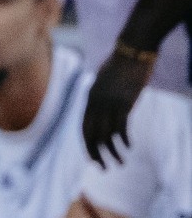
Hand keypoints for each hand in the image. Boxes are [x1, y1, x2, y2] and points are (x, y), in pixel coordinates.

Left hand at [83, 48, 152, 165]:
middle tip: (102, 168)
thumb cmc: (122, 63)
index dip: (87, 144)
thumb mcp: (105, 81)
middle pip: (91, 135)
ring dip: (112, 152)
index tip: (92, 158)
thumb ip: (102, 96)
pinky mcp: (125, 102)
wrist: (134, 48)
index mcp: (89, 97)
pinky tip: (129, 147)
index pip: (83, 127)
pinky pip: (121, 126)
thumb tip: (104, 109)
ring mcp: (109, 102)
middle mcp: (95, 102)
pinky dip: (124, 140)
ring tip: (120, 163)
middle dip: (95, 154)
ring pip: (106, 135)